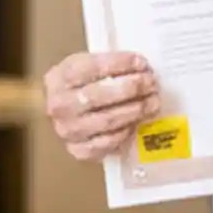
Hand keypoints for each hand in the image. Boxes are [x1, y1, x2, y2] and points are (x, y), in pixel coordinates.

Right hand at [43, 51, 160, 161]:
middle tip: (151, 83)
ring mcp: (68, 130)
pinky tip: (138, 121)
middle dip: (131, 88)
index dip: (119, 64)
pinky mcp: (79, 150)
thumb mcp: (86, 66)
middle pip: (98, 96)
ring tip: (153, 101)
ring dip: (136, 110)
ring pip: (107, 121)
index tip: (141, 62)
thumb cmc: (81, 86)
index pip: (90, 68)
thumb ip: (109, 65)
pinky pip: (108, 142)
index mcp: (59, 78)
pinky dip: (126, 131)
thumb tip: (141, 66)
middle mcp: (60, 105)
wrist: (64, 113)